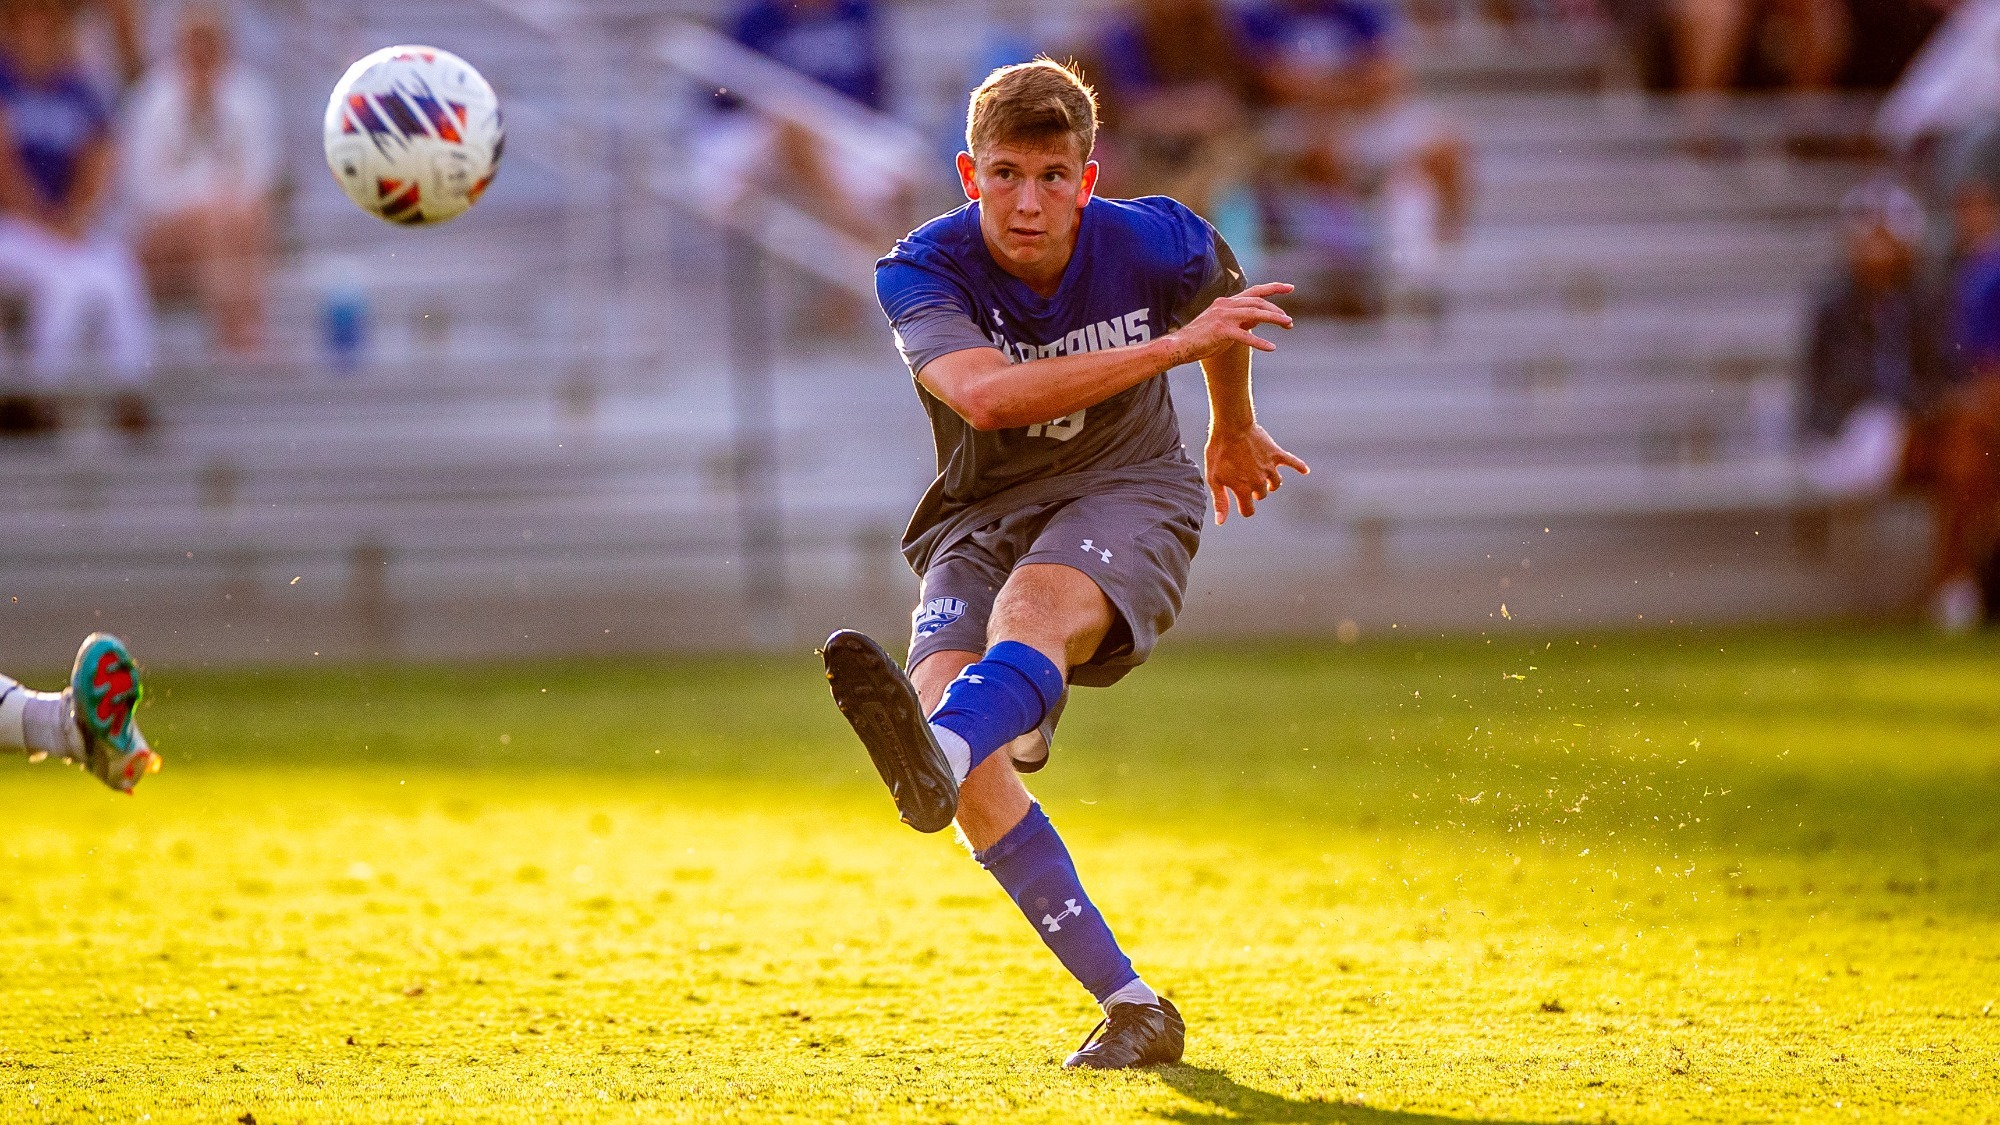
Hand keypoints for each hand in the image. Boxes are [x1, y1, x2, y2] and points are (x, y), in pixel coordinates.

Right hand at [1163, 282, 1294, 365]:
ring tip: (1288, 325)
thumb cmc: (1202, 339)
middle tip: (1289, 322)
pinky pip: (1246, 336)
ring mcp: (1223, 317)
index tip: (1290, 287)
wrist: (1180, 346)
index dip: (1274, 288)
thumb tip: (1259, 319)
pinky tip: (1271, 347)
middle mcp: (1226, 305)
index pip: (1255, 291)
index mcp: (1227, 302)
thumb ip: (1241, 320)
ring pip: (1255, 314)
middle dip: (1276, 311)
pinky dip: (1260, 342)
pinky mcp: (1221, 331)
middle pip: (1258, 302)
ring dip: (1274, 318)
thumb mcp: (1225, 326)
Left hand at [1205, 422, 1309, 523]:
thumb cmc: (1219, 452)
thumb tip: (1221, 522)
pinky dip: (1299, 466)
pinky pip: (1292, 462)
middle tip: (1246, 481)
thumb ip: (1220, 501)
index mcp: (1243, 488)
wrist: (1231, 427)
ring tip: (1264, 479)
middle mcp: (1259, 481)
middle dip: (1255, 492)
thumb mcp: (1214, 478)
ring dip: (1271, 483)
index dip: (1245, 509)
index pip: (1249, 510)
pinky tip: (1305, 470)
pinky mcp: (1276, 454)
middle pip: (1262, 495)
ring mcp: (1269, 468)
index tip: (1241, 504)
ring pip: (1276, 483)